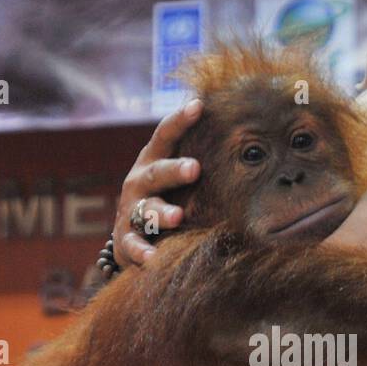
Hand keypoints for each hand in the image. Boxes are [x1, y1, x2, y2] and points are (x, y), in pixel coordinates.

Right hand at [109, 98, 202, 270]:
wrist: (129, 235)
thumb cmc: (164, 196)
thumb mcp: (174, 176)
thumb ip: (195, 158)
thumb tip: (240, 130)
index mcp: (153, 161)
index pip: (165, 136)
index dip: (180, 121)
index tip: (199, 106)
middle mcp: (139, 182)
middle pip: (156, 173)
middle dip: (174, 170)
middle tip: (195, 168)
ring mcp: (131, 211)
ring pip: (146, 210)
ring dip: (162, 214)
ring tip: (177, 217)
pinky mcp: (126, 239)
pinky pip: (133, 246)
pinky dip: (142, 252)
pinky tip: (153, 259)